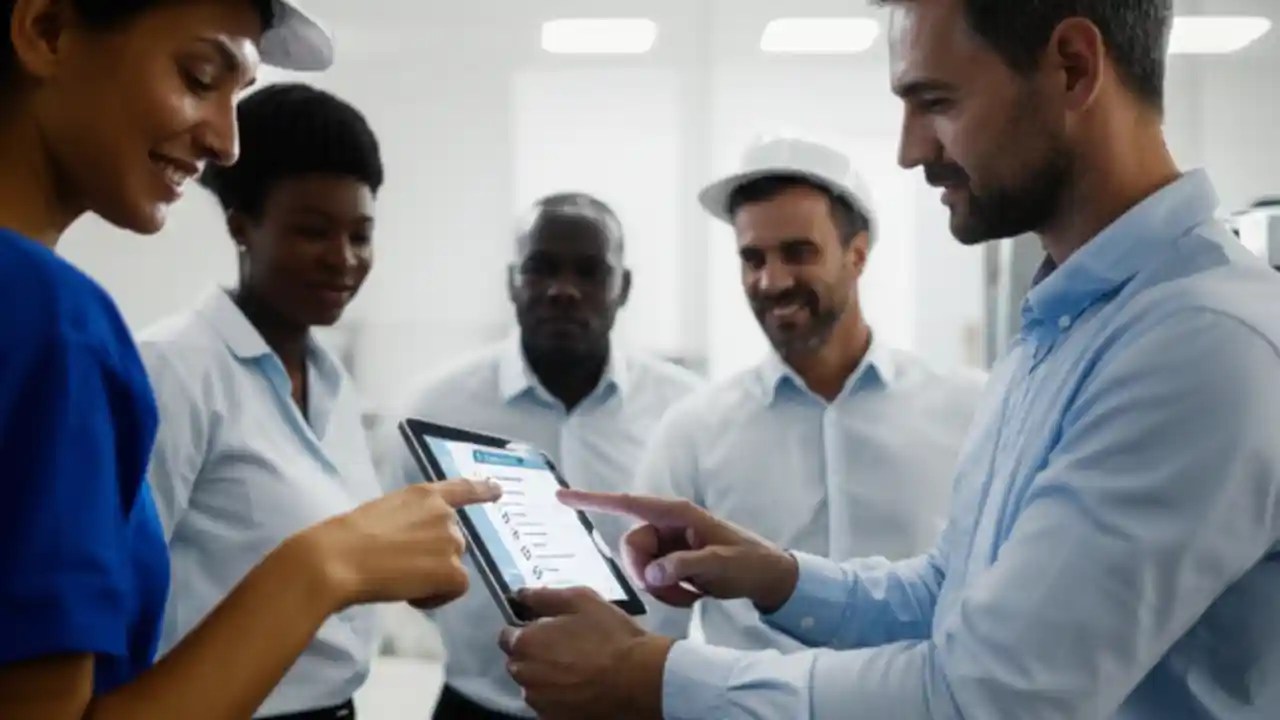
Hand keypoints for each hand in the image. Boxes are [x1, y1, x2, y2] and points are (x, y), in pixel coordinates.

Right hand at [296, 478, 501, 610]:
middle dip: (434, 556)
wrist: (339, 558)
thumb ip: (408, 522)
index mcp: (424, 495)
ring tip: (399, 580)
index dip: (482, 490)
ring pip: (453, 565)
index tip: (499, 490)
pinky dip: (438, 597)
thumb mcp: (383, 515)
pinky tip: (412, 596)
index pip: (461, 489)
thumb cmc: (347, 537)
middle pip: (453, 541)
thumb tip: (413, 547)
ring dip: (434, 576)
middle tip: (400, 566)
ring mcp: (452, 541)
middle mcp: (445, 514)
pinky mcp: (452, 570)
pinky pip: (456, 588)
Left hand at [499, 587, 671, 719]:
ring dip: (545, 677)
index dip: (525, 629)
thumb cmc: (610, 635)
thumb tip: (519, 594)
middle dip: (533, 654)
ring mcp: (539, 702)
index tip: (545, 628)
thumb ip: (544, 597)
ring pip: (533, 685)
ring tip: (575, 670)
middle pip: (519, 662)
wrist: (639, 680)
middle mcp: (524, 675)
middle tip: (564, 647)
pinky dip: (559, 696)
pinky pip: (549, 704)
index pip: (507, 636)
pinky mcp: (555, 719)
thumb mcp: (581, 600)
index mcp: (525, 643)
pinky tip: (581, 688)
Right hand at [559, 489, 798, 612]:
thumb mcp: (720, 565)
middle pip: (631, 547)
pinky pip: (652, 581)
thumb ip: (684, 566)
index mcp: (676, 514)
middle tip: (678, 586)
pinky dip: (669, 594)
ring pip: (640, 568)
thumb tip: (651, 573)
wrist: (768, 577)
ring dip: (662, 588)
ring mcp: (669, 545)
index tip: (561, 497)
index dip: (592, 500)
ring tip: (693, 591)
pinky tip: (693, 593)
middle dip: (647, 573)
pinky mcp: (672, 562)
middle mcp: (667, 526)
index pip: (626, 504)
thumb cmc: (749, 562)